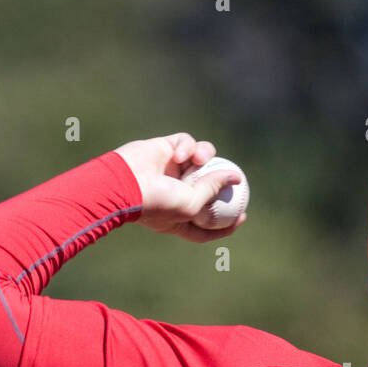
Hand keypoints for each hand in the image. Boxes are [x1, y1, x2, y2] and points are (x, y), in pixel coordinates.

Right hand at [112, 133, 247, 242]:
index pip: (207, 224)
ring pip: (202, 158)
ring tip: (198, 160)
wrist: (124, 182)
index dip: (226, 223)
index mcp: (179, 217)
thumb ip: (214, 189)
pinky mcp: (164, 148)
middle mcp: (176, 192)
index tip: (243, 216)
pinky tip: (179, 154)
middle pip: (208, 186)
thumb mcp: (192, 204)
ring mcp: (171, 169)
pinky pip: (186, 142)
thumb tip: (236, 177)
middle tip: (237, 180)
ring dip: (205, 155)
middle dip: (223, 183)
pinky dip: (187, 147)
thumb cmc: (157, 202)